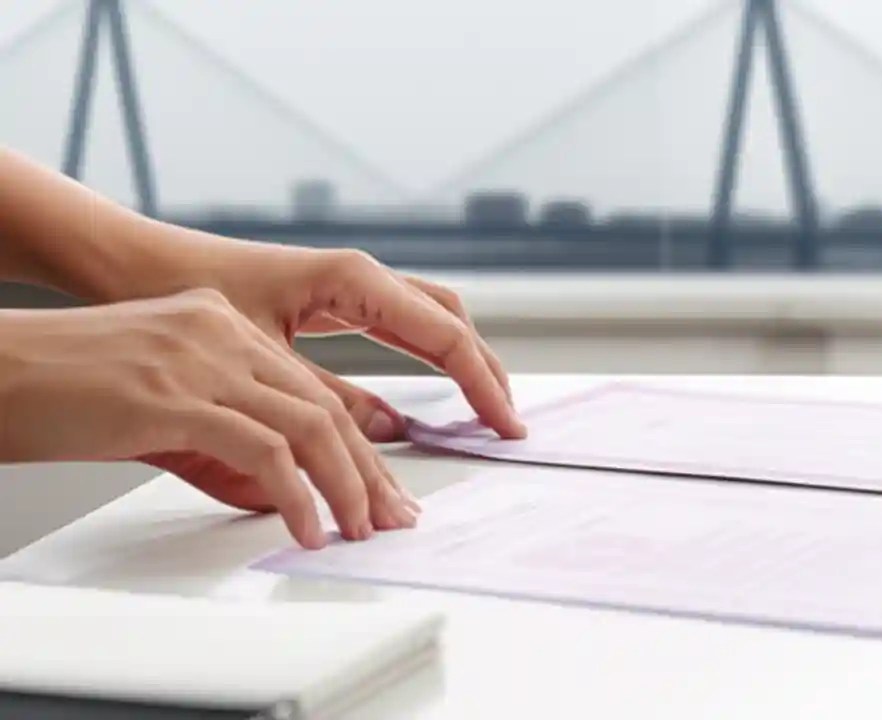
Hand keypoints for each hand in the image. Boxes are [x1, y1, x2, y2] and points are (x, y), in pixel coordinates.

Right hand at [0, 289, 419, 548]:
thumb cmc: (61, 391)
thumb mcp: (159, 409)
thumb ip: (224, 443)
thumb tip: (282, 493)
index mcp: (220, 323)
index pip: (312, 390)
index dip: (357, 446)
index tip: (381, 489)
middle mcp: (219, 331)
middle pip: (322, 406)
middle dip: (367, 471)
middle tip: (390, 517)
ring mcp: (198, 360)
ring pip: (307, 426)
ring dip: (344, 487)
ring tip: (357, 530)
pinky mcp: (171, 396)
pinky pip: (262, 450)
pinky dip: (295, 495)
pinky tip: (304, 526)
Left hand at [147, 237, 523, 443]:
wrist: (138, 264)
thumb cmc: (188, 295)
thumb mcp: (265, 361)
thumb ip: (332, 400)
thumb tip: (392, 435)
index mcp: (354, 280)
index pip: (446, 335)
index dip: (482, 384)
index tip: (505, 426)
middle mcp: (363, 276)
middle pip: (452, 322)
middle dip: (485, 372)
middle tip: (507, 425)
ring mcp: (353, 286)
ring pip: (434, 321)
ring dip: (463, 365)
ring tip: (485, 411)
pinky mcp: (338, 301)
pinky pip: (405, 328)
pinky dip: (431, 359)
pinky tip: (436, 391)